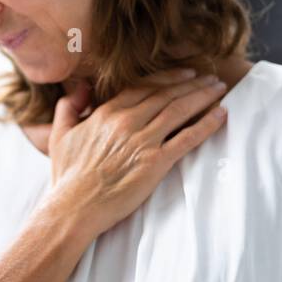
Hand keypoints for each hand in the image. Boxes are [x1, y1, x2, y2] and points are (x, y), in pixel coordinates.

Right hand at [46, 69, 228, 237]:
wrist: (74, 208)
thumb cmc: (67, 178)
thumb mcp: (60, 136)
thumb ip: (68, 107)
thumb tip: (80, 88)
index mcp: (107, 113)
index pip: (145, 87)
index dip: (169, 78)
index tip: (186, 73)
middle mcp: (127, 122)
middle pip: (167, 94)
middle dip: (192, 84)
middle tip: (211, 78)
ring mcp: (143, 142)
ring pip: (180, 110)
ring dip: (203, 97)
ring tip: (219, 89)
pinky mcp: (156, 163)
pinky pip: (188, 138)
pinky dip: (207, 124)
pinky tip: (221, 114)